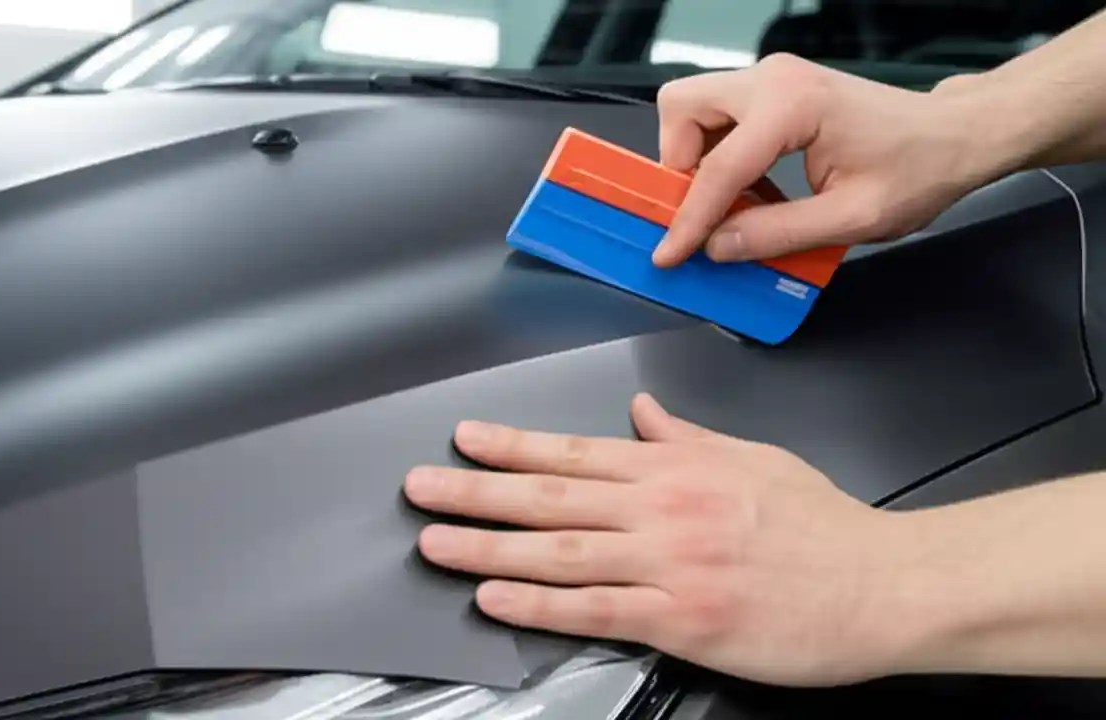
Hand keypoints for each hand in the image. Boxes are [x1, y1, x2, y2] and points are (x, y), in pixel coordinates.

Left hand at [404, 394, 919, 686]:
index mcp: (678, 468)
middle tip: (420, 487)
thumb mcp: (754, 459)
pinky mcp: (684, 619)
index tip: (465, 439)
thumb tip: (642, 414)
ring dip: (487, 544)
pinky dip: (540, 603)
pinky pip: (597, 609)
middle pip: (551, 496)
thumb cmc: (825, 525)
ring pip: (560, 549)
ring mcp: (671, 564)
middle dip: (476, 490)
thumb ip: (687, 439)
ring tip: (435, 541)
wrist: (884, 583)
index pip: (576, 451)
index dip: (511, 445)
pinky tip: (497, 596)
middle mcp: (664, 509)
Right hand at [651, 53, 1004, 266]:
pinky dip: (717, 155)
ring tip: (724, 206)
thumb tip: (718, 246)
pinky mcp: (775, 90)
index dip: (688, 218)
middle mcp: (775, 79)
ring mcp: (773, 79)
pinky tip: (747, 192)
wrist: (954, 136)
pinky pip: (719, 117)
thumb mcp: (851, 218)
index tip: (668, 253)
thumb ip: (777, 234)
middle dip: (677, 166)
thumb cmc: (918, 168)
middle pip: (682, 109)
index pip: (718, 167)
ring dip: (694, 160)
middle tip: (694, 212)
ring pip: (693, 108)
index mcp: (794, 106)